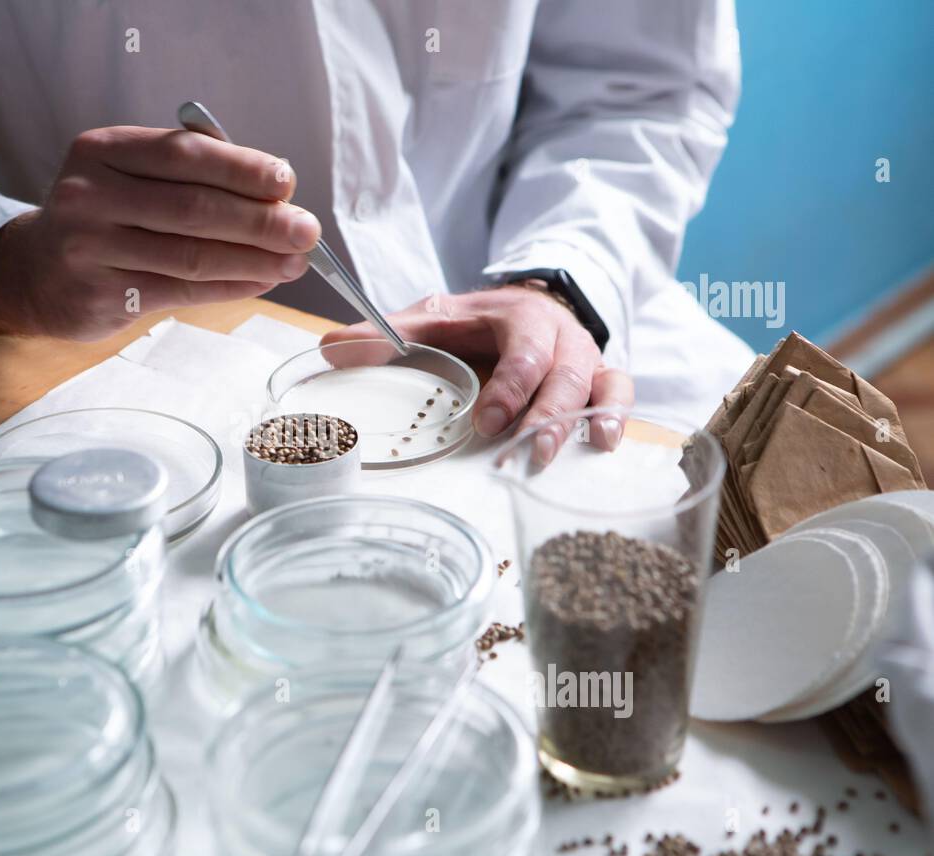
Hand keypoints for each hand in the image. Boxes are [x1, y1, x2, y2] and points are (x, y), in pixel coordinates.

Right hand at [0, 126, 321, 338]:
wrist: (33, 273)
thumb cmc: (101, 218)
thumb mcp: (127, 177)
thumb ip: (187, 176)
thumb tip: (274, 194)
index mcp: (103, 151)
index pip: (183, 154)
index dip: (240, 168)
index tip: (286, 181)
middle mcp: (90, 195)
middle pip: (193, 208)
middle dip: (259, 220)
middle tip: (305, 230)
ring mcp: (90, 248)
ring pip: (190, 255)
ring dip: (253, 259)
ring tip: (294, 261)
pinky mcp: (101, 295)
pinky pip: (179, 290)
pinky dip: (228, 286)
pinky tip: (260, 281)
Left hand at [320, 286, 633, 461]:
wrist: (528, 303)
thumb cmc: (477, 321)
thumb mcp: (433, 319)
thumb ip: (386, 336)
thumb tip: (329, 347)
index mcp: (520, 317)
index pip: (523, 348)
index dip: (510, 384)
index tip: (487, 421)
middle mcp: (561, 336)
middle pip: (564, 374)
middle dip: (546, 414)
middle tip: (522, 452)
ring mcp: (585, 357)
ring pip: (597, 385)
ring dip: (581, 423)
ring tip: (558, 458)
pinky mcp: (600, 377)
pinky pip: (619, 393)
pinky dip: (617, 415)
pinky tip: (605, 445)